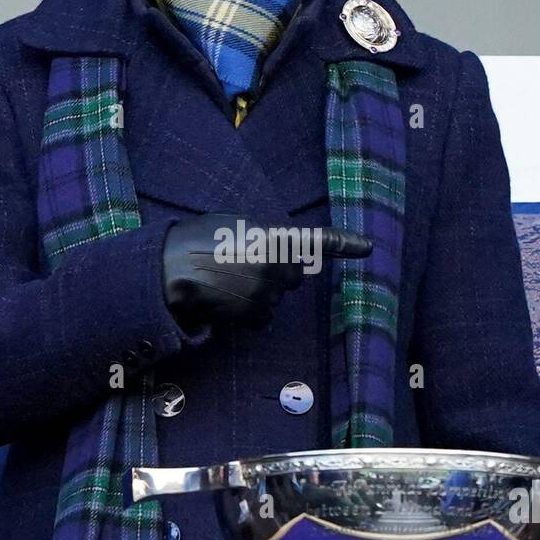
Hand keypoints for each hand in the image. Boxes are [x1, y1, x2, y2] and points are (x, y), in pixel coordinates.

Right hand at [162, 212, 372, 331]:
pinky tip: (227, 298)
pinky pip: (264, 316)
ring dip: (260, 291)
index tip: (367, 247)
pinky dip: (250, 311)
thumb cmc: (197, 239)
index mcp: (275, 238)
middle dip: (278, 271)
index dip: (345, 244)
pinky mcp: (256, 316)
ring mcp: (268, 294)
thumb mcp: (235, 223)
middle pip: (294, 274)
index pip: (318, 242)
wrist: (171, 270)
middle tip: (244, 264)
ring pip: (276, 296)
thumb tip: (277, 248)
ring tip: (228, 280)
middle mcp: (278, 267)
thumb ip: (266, 235)